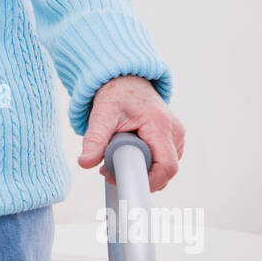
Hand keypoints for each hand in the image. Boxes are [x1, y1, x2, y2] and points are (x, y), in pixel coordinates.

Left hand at [78, 74, 183, 190]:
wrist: (126, 79)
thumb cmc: (116, 94)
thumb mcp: (102, 114)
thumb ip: (94, 139)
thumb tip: (85, 163)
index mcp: (160, 125)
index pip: (166, 166)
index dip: (149, 181)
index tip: (124, 181)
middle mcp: (175, 131)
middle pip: (167, 170)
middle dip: (141, 176)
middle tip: (111, 169)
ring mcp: (177, 135)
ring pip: (166, 167)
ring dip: (144, 170)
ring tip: (118, 157)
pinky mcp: (174, 138)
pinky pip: (164, 160)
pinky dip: (148, 163)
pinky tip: (130, 154)